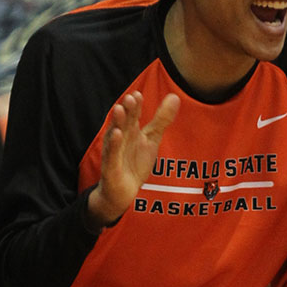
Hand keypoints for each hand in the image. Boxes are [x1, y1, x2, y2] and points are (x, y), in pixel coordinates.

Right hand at [87, 91, 179, 227]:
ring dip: (116, 123)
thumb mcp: (152, 139)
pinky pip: (111, 155)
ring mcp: (114, 152)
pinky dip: (113, 145)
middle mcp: (121, 138)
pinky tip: (116, 134)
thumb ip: (161, 119)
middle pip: (124, 122)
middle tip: (131, 97)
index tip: (138, 94)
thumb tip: (175, 96)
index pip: (133, 115)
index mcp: (130, 131)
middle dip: (127, 110)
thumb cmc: (135, 163)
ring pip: (114, 135)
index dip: (136, 105)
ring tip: (119, 109)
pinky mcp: (111, 168)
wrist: (124, 192)